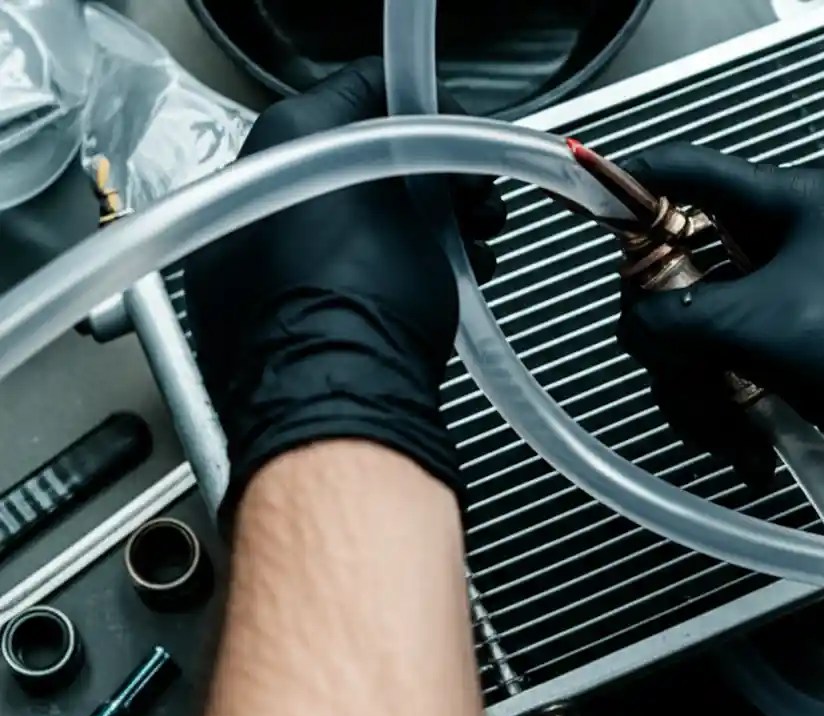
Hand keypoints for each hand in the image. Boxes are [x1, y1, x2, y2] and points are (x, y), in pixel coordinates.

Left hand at [184, 58, 505, 524]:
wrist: (328, 412)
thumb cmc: (363, 311)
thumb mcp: (421, 202)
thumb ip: (424, 158)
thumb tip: (429, 150)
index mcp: (283, 141)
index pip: (365, 89)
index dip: (429, 110)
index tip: (461, 135)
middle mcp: (248, 193)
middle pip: (354, 159)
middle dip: (426, 182)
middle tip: (474, 207)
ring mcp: (243, 257)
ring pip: (344, 219)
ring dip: (411, 232)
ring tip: (465, 259)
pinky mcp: (250, 312)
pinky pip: (323, 270)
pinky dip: (374, 272)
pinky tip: (427, 293)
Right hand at [618, 144, 823, 544]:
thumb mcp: (766, 333)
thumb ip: (678, 319)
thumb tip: (633, 324)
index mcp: (788, 204)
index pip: (679, 173)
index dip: (625, 197)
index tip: (587, 231)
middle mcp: (793, 234)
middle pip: (684, 268)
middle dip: (672, 341)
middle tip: (678, 386)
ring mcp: (802, 287)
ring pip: (710, 325)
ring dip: (703, 387)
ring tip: (726, 438)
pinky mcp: (811, 334)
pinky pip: (744, 357)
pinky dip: (735, 400)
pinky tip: (749, 445)